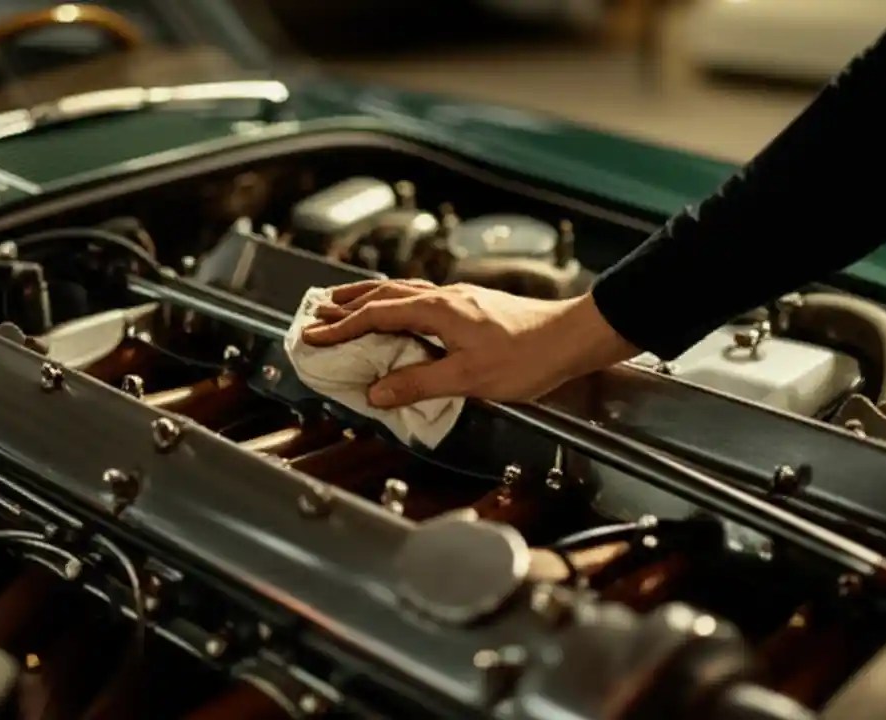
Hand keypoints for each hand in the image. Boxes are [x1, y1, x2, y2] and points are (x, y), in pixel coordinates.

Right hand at [301, 280, 638, 407]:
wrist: (572, 337)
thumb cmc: (528, 356)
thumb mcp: (469, 378)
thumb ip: (419, 383)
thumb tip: (377, 392)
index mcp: (437, 310)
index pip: (376, 316)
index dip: (340, 327)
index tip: (313, 335)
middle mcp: (443, 298)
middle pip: (383, 295)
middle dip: (346, 304)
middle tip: (315, 312)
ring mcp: (458, 300)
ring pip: (401, 293)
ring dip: (368, 299)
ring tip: (344, 304)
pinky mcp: (470, 307)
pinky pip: (418, 299)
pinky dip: (394, 304)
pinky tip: (396, 313)